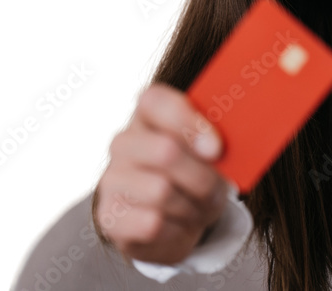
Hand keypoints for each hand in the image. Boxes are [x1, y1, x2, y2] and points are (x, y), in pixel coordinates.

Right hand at [93, 83, 229, 264]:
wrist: (175, 220)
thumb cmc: (195, 174)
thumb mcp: (210, 151)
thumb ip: (215, 137)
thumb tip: (221, 146)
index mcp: (148, 114)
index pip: (156, 101)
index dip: (188, 123)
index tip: (216, 149)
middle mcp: (123, 143)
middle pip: (165, 151)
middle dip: (202, 177)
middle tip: (216, 189)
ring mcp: (112, 180)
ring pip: (161, 191)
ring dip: (192, 206)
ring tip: (197, 207)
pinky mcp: (110, 217)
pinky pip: (151, 223)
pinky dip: (176, 229)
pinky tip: (177, 224)